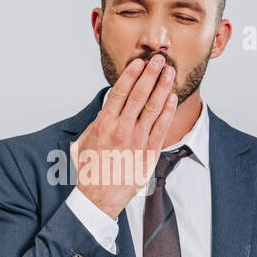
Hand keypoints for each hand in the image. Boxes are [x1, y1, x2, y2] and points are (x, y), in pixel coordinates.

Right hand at [70, 55, 178, 219]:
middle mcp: (121, 130)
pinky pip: (161, 128)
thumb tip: (109, 106)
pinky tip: (171, 97)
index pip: (120, 93)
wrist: (98, 198)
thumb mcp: (86, 141)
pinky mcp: (148, 154)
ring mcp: (137, 142)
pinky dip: (167, 111)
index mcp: (104, 125)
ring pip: (152, 108)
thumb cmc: (91, 169)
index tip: (139, 62)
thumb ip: (98, 122)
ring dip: (162, 87)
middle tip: (159, 59)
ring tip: (169, 71)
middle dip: (150, 74)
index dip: (131, 75)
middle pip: (139, 95)